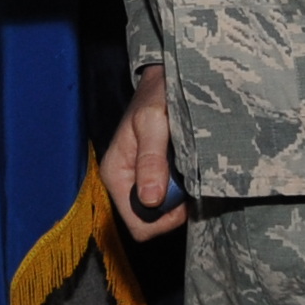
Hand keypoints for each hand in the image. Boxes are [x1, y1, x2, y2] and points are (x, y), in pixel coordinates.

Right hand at [100, 65, 187, 239]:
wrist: (165, 80)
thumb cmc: (155, 95)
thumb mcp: (153, 122)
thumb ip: (151, 159)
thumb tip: (149, 200)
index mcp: (115, 174)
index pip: (137, 224)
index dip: (162, 219)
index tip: (181, 197)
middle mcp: (125, 182)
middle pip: (151, 221)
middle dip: (173, 207)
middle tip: (187, 178)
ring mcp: (140, 180)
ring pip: (163, 211)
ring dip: (180, 196)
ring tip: (188, 168)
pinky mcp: (154, 176)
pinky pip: (170, 197)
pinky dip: (183, 188)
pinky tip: (188, 168)